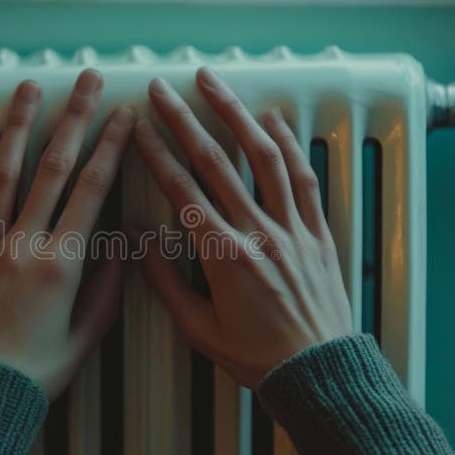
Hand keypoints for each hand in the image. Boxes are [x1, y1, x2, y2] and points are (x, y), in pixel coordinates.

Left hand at [0, 70, 132, 398]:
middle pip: (52, 169)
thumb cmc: (34, 373)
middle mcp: (22, 245)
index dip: (109, 148)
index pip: (92, 191)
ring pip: (4, 173)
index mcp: (61, 265)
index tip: (121, 117)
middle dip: (73, 119)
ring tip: (29, 88)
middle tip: (85, 80)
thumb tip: (121, 245)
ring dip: (19, 126)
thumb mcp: (86, 338)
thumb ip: (108, 288)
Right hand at [132, 68, 351, 386]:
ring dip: (236, 115)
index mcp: (224, 257)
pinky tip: (272, 120)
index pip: (182, 192)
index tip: (140, 128)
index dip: (157, 155)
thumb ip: (165, 281)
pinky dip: (287, 144)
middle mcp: (259, 232)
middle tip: (164, 90)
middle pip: (217, 163)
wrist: (318, 371)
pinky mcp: (316, 231)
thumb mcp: (198, 328)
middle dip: (185, 120)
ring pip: (263, 158)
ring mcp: (292, 228)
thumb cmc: (257, 356)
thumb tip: (137, 240)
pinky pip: (302, 178)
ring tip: (215, 84)